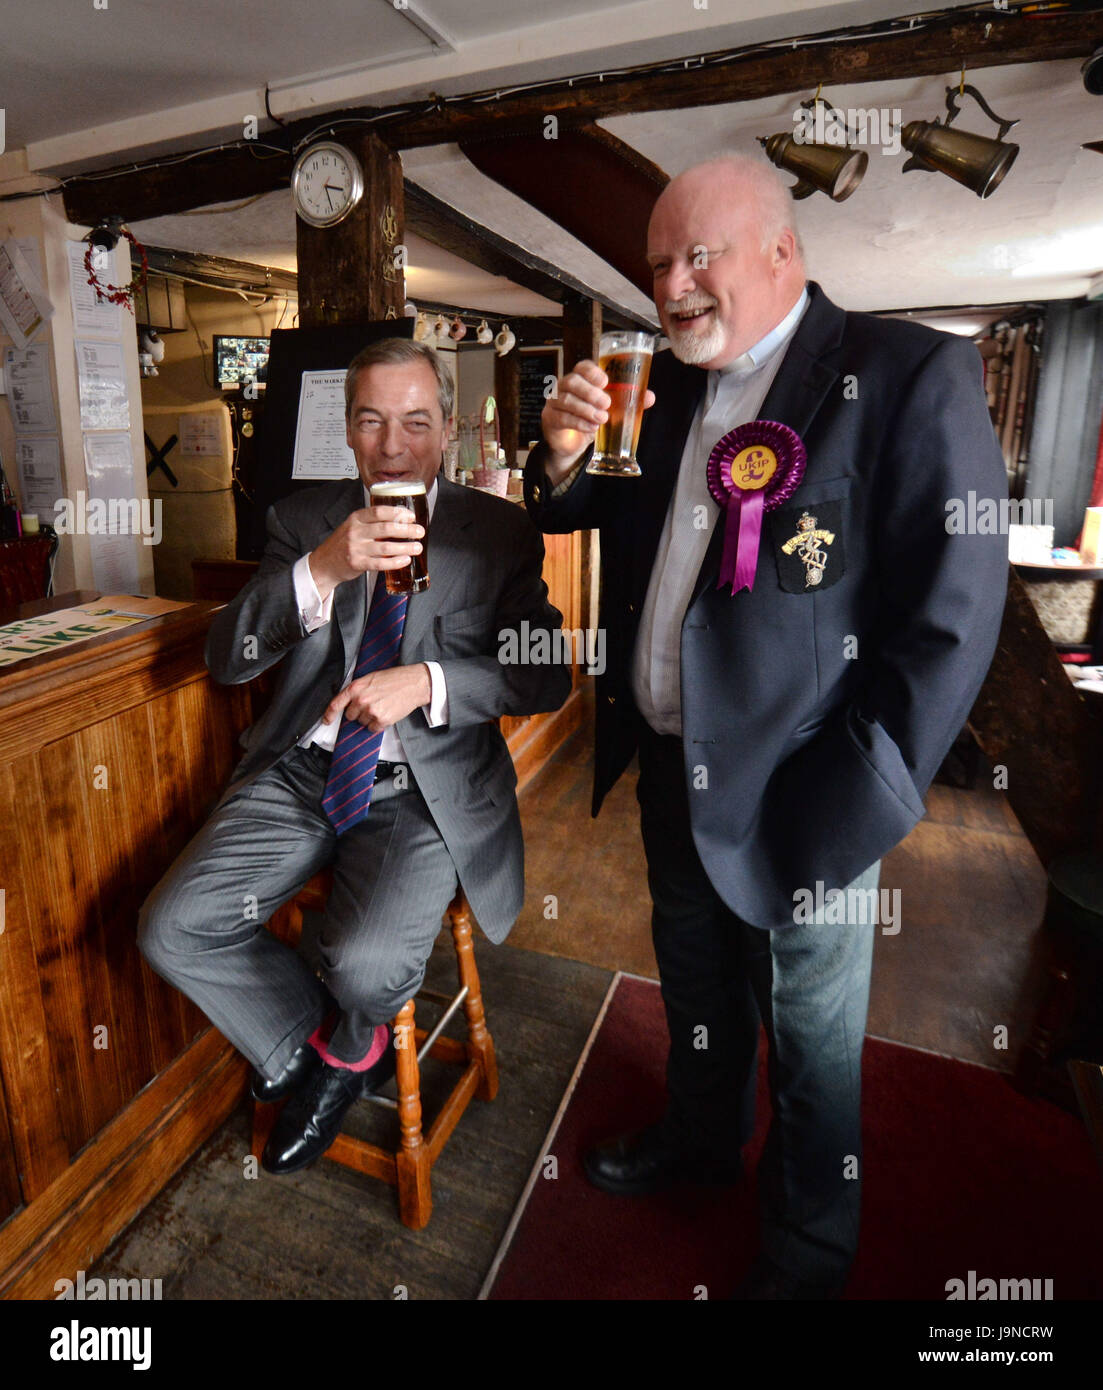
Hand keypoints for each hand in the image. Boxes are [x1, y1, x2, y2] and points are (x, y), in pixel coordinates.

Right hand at [308, 505, 423, 599]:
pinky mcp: (357, 563)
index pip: (379, 511)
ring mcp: (356, 548)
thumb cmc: (344, 543)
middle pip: (386, 528)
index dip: (397, 513)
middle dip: (406, 530)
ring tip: (417, 547)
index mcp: (356, 518)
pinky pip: (380, 563)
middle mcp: (355, 532)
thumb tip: (400, 520)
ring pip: (385, 547)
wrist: (325, 562)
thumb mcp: (353, 526)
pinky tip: (405, 560)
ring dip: (405, 547)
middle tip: (419, 531)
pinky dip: (395, 562)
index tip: (411, 516)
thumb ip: (372, 522)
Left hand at [321, 663, 431, 733]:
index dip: (329, 715)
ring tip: (381, 706)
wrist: (413, 683)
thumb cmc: (394, 679)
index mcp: (356, 687)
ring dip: (369, 718)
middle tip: (371, 704)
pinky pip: (373, 728)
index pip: (336, 704)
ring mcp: (371, 711)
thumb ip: (357, 690)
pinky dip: (378, 724)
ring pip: (362, 723)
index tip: (327, 721)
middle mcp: (361, 700)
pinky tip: (386, 713)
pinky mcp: (381, 720)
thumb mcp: (370, 678)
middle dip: (358, 713)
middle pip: (350, 716)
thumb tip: (348, 703)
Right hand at [540, 360, 654, 483]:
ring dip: (586, 409)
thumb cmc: (590, 418)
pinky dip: (578, 423)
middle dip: (590, 392)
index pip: (582, 367)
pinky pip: (562, 417)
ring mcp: (554, 402)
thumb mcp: (610, 409)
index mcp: (580, 379)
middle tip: (606, 403)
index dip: (592, 372)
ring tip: (602, 418)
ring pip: (566, 399)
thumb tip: (650, 397)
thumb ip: (629, 401)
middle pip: (572, 381)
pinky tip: (591, 428)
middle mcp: (564, 387)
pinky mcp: (550, 419)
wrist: (572, 443)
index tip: (605, 381)